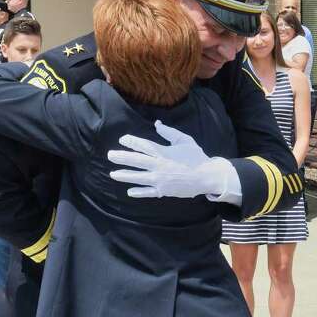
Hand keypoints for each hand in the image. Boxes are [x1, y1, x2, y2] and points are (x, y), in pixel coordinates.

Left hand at [107, 120, 236, 199]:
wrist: (206, 176)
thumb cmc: (196, 157)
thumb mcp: (184, 140)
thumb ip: (169, 132)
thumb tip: (157, 124)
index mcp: (163, 152)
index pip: (143, 145)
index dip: (131, 142)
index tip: (122, 139)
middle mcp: (159, 166)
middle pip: (136, 161)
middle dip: (122, 158)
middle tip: (110, 155)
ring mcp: (160, 180)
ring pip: (138, 177)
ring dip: (125, 176)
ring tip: (113, 174)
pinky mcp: (164, 191)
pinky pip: (148, 192)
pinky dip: (139, 192)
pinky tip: (129, 191)